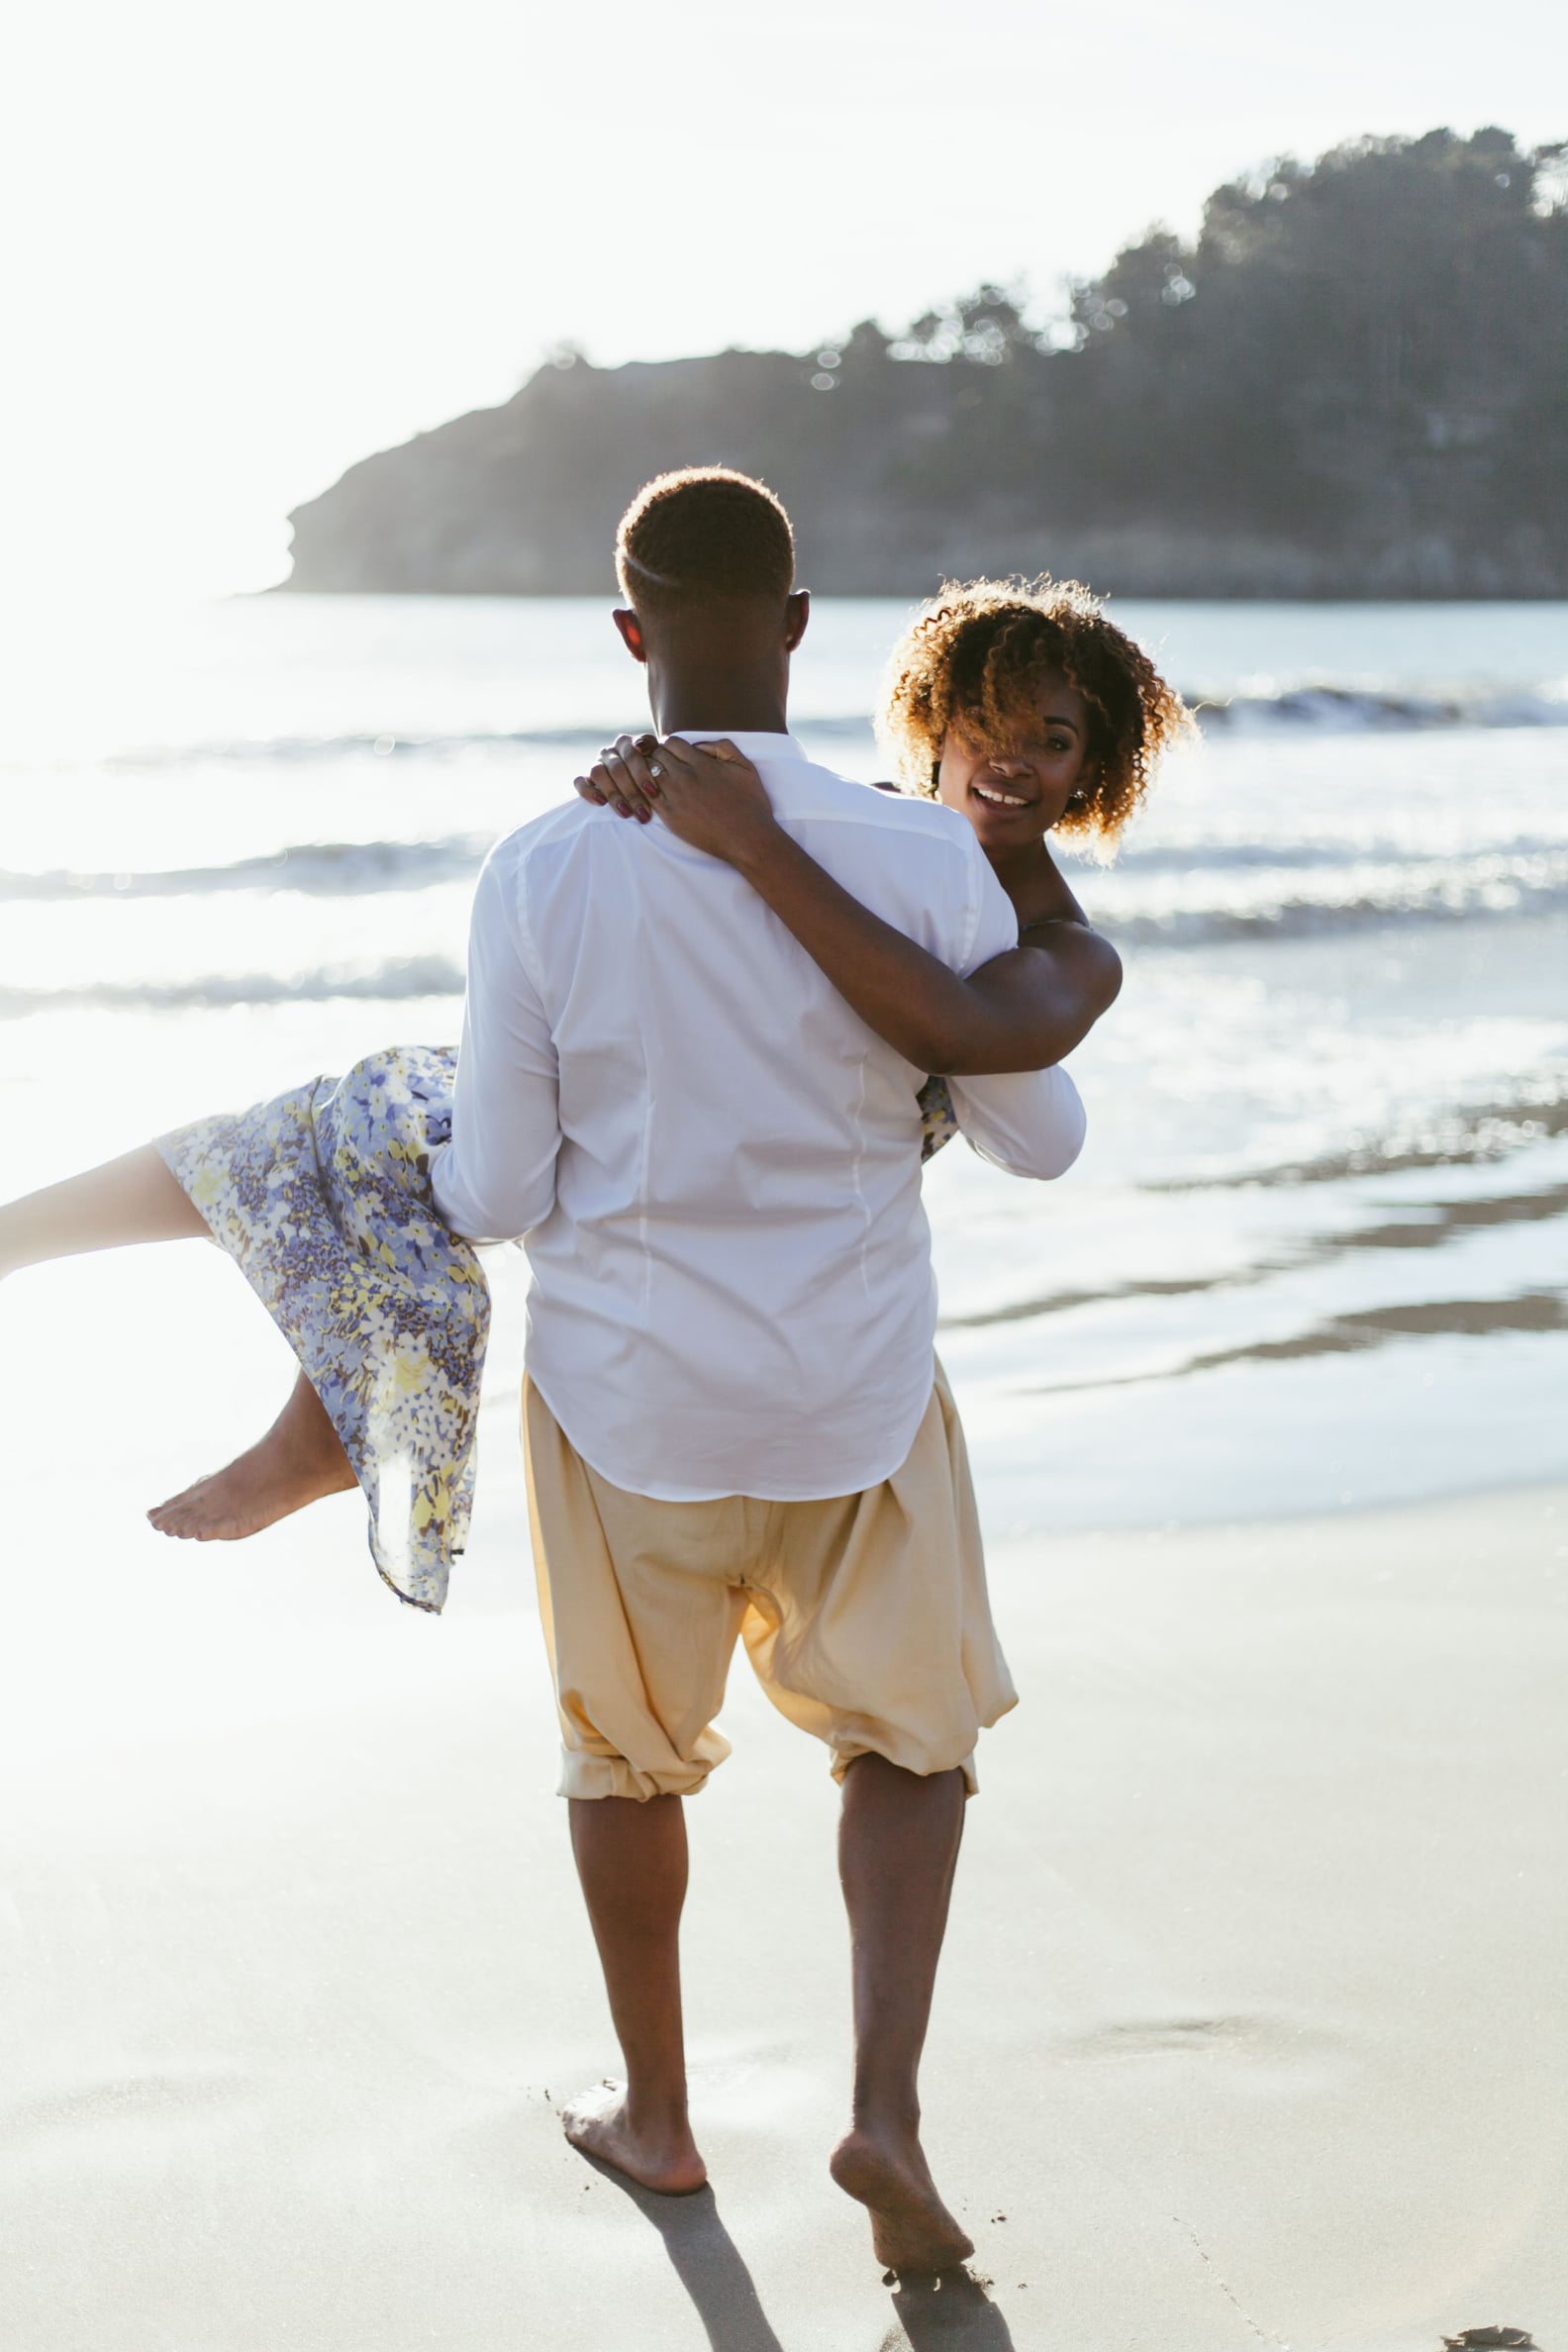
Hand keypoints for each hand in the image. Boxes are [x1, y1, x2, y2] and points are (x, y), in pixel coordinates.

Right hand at [574, 733, 660, 821]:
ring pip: (598, 773)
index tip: (653, 792)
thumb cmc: (658, 775)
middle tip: (644, 814)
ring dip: (613, 795)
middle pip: (617, 768)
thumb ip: (656, 752)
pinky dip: (588, 791)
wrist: (649, 780)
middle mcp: (611, 751)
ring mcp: (597, 763)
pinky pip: (580, 782)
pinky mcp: (586, 778)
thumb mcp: (662, 763)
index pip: (631, 755)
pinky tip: (601, 803)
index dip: (642, 773)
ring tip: (627, 814)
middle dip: (632, 793)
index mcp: (628, 743)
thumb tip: (641, 745)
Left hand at [631, 736, 779, 866]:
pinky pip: (646, 796)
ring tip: (657, 781)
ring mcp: (675, 796)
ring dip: (649, 775)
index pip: (672, 742)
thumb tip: (698, 746)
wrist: (748, 839)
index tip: (675, 757)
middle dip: (658, 758)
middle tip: (663, 768)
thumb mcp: (745, 766)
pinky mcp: (669, 816)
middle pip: (656, 755)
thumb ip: (723, 747)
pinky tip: (654, 795)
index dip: (671, 747)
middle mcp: (685, 776)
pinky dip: (646, 792)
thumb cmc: (750, 804)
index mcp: (702, 763)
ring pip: (647, 774)